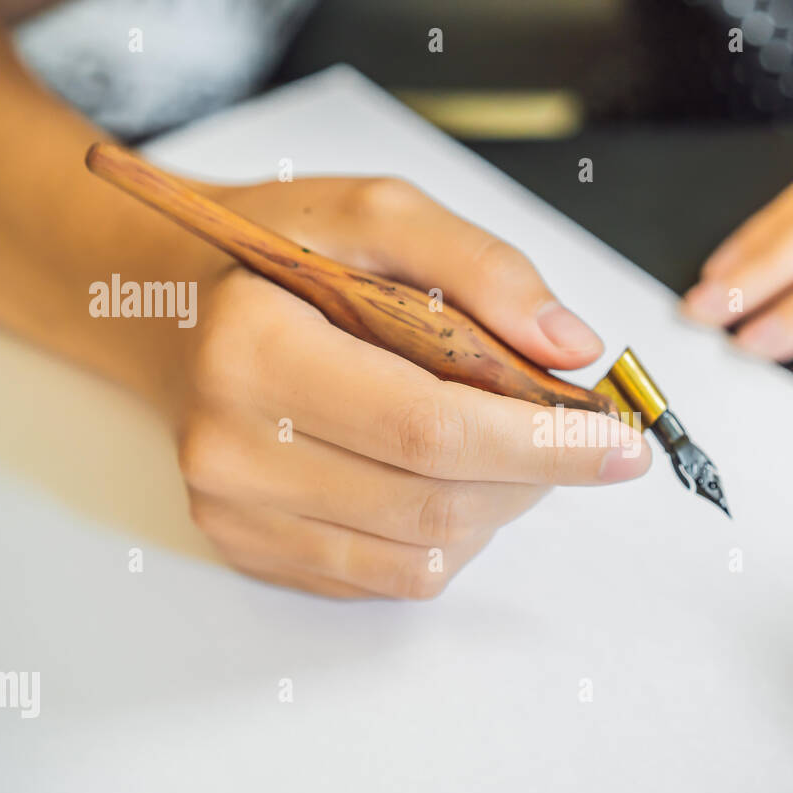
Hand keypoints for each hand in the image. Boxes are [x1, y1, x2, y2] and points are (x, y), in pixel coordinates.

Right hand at [159, 177, 649, 597]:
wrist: (171, 307)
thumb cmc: (279, 254)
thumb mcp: (377, 214)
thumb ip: (481, 266)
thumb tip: (572, 347)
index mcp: (257, 348)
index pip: (429, 427)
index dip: (541, 444)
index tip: (622, 444)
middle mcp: (231, 447)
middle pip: (435, 501)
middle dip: (535, 476)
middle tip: (575, 435)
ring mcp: (236, 513)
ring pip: (424, 554)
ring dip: (498, 508)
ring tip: (501, 444)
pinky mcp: (251, 550)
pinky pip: (390, 578)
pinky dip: (449, 534)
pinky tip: (445, 476)